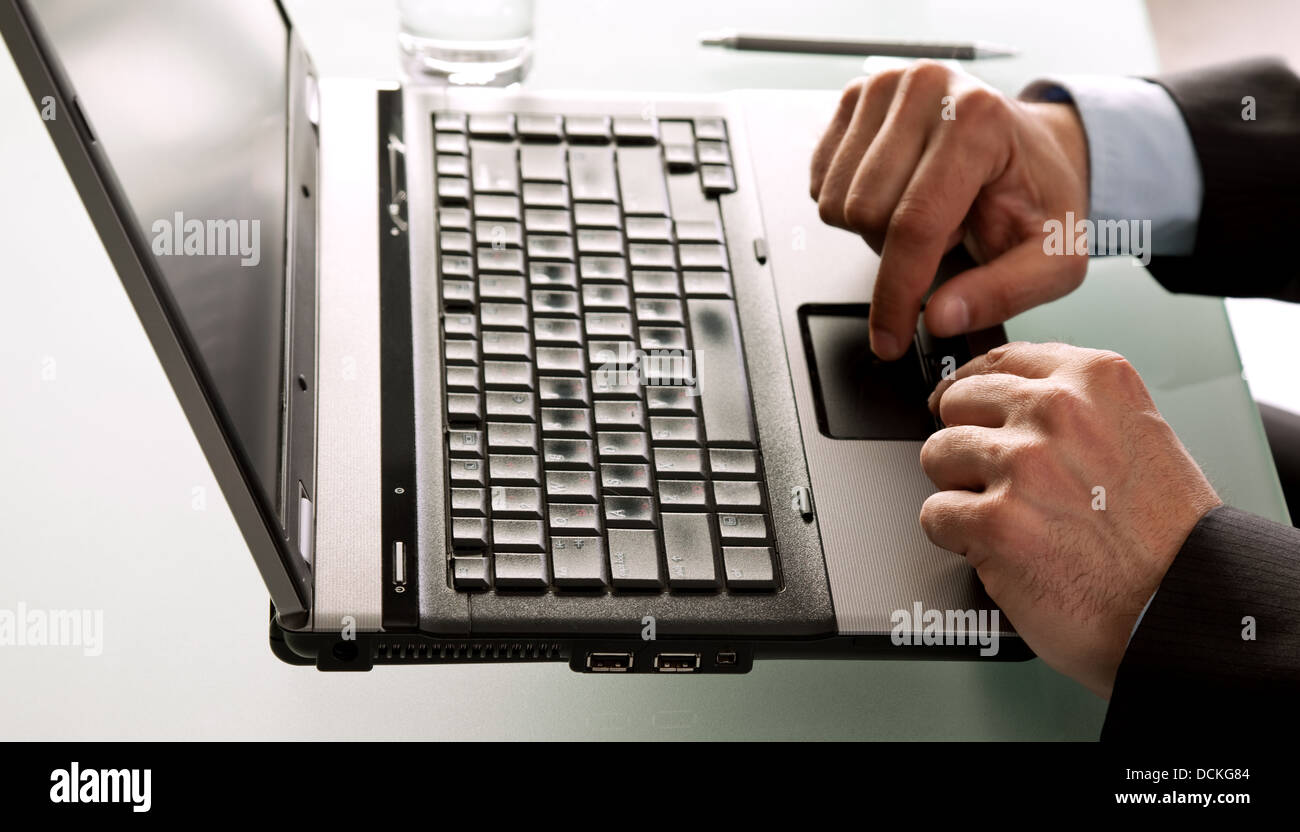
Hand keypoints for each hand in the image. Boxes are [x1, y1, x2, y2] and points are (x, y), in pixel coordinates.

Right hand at [810, 63, 1090, 359]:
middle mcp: (926, 90)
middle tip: (946, 233)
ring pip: (837, 202)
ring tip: (926, 210)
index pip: (915, 223)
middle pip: (865, 214)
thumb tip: (940, 319)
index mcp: (978, 119)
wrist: (1034, 147)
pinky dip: (855, 206)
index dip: (896, 294)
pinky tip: (899, 192)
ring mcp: (884, 86)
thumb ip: (1002, 293)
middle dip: (897, 249)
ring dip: (876, 228)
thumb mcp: (1053, 257)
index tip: (890, 339)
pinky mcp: (854, 97)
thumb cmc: (1040, 193)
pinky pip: (822, 184)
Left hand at [920, 342, 1220, 696]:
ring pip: (936, 456)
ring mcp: (1023, 465)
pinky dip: (957, 539)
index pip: (998, 361)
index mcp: (1094, 380)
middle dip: (967, 443)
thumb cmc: (1166, 536)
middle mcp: (1056, 412)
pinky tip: (999, 550)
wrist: (1184, 608)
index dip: (977, 393)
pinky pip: (934, 514)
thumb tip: (1002, 399)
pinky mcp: (995, 522)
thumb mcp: (1137, 433)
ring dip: (960, 491)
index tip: (972, 412)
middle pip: (956, 403)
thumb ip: (1073, 408)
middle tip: (998, 481)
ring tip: (1006, 518)